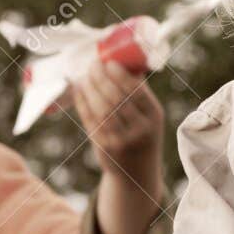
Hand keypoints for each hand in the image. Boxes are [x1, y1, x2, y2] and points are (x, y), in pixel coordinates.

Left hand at [71, 57, 163, 185]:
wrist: (136, 173)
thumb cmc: (141, 134)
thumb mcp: (148, 116)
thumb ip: (138, 92)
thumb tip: (123, 60)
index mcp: (154, 116)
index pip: (136, 91)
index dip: (120, 75)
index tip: (108, 62)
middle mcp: (141, 130)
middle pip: (116, 99)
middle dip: (101, 78)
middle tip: (93, 65)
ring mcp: (123, 141)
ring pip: (102, 109)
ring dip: (90, 89)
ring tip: (84, 76)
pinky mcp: (106, 148)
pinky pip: (91, 120)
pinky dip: (83, 102)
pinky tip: (79, 90)